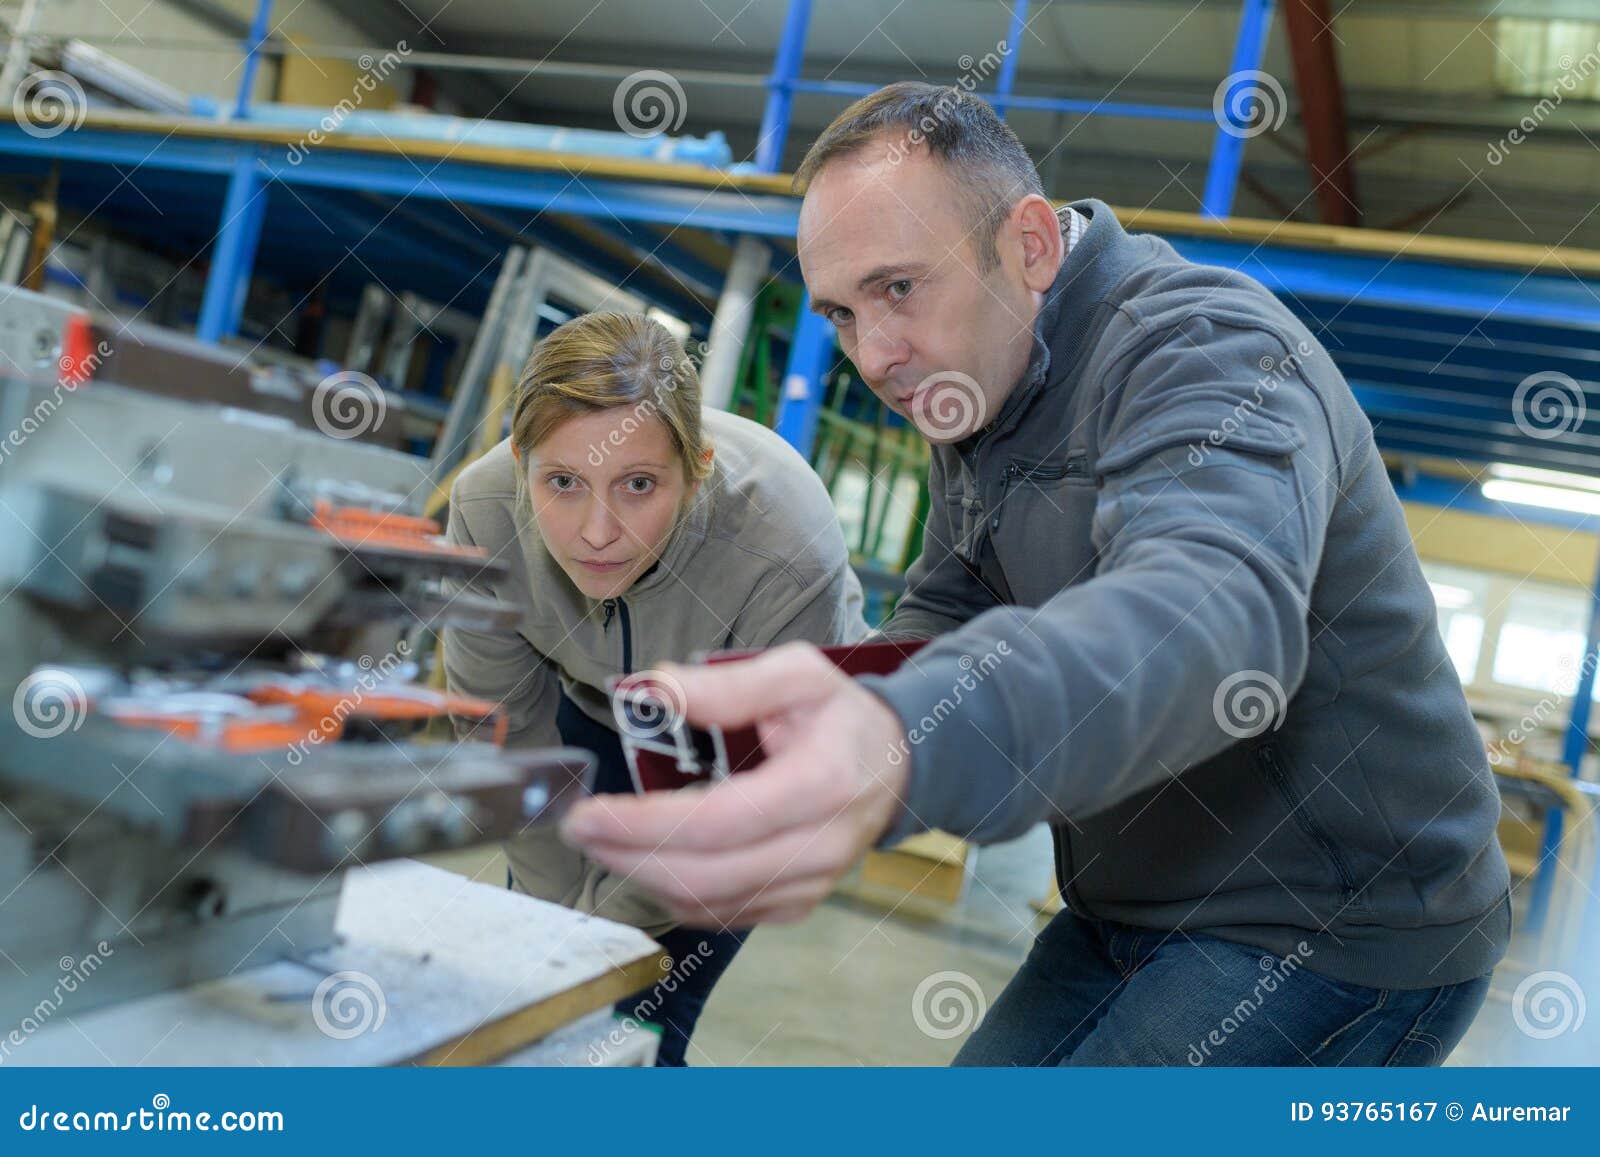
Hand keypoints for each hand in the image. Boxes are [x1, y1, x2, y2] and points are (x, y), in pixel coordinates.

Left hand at [559, 642, 911, 927]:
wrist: (896, 766)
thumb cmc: (841, 717)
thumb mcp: (798, 674)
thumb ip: (728, 685)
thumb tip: (656, 690)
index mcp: (820, 785)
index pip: (718, 823)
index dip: (645, 825)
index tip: (588, 813)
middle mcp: (818, 848)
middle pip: (705, 875)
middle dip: (627, 856)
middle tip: (576, 828)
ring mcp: (808, 885)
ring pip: (708, 903)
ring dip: (642, 878)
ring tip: (601, 842)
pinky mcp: (795, 906)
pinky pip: (723, 914)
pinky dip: (674, 893)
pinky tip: (644, 862)